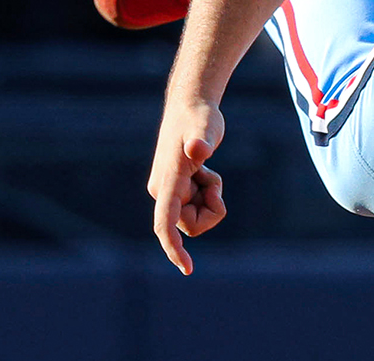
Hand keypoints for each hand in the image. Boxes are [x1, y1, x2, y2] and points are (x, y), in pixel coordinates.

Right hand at [148, 96, 227, 273]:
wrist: (191, 106)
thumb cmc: (198, 116)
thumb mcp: (205, 126)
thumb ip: (201, 139)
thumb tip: (198, 150)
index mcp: (167, 183)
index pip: (165, 224)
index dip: (174, 248)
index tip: (188, 268)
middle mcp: (162, 192)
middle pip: (192, 224)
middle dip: (210, 208)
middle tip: (211, 177)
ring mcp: (168, 192)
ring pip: (196, 216)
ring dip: (209, 197)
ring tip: (207, 170)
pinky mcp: (176, 190)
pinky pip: (197, 207)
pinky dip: (208, 192)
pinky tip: (204, 170)